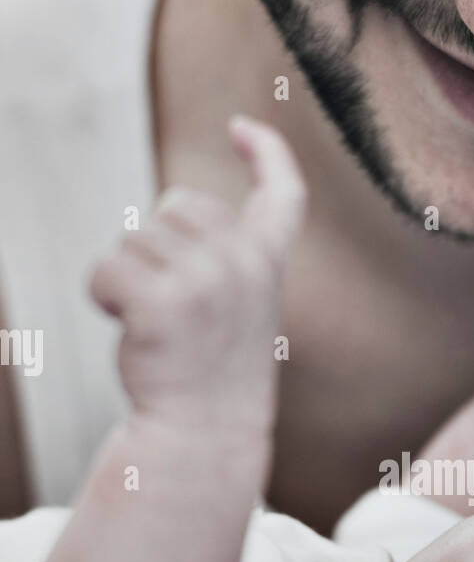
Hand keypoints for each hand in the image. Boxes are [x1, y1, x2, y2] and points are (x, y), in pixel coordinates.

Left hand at [89, 116, 305, 435]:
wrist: (205, 433)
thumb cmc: (215, 368)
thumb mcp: (242, 305)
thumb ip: (228, 253)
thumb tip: (177, 203)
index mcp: (271, 262)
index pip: (283, 192)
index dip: (267, 152)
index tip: (241, 128)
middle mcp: (245, 264)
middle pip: (176, 205)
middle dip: (160, 244)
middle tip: (176, 306)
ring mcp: (207, 283)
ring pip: (135, 238)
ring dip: (129, 276)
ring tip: (156, 326)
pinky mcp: (163, 305)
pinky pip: (107, 268)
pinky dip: (103, 295)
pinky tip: (128, 329)